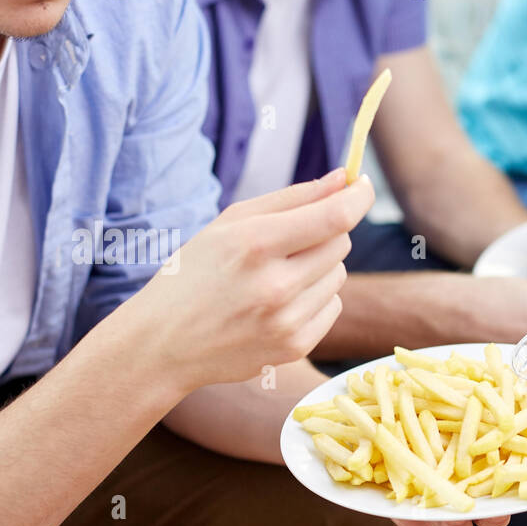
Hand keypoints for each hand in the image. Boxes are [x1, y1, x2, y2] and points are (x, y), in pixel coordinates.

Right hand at [129, 169, 373, 390]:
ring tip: (275, 277)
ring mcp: (287, 320)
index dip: (359, 196)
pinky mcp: (295, 346)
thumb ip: (293, 198)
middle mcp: (275, 285)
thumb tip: (344, 179)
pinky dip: (316, 299)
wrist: (163, 344)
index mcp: (254, 243)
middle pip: (341, 243)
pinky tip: (280, 304)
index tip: (363, 185)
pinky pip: (334, 306)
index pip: (335, 216)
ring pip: (339, 275)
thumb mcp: (230, 223)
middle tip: (289, 242)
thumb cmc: (195, 273)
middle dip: (325, 234)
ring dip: (319, 268)